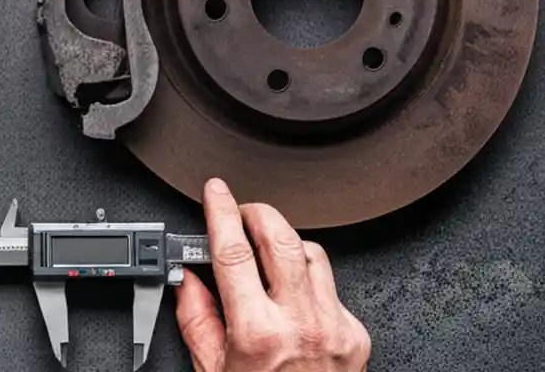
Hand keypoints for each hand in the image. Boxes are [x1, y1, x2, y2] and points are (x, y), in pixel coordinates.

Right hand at [175, 179, 370, 370]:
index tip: (215, 191)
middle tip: (240, 208)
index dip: (221, 211)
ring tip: (263, 251)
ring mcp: (334, 329)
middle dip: (257, 212)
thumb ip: (196, 319)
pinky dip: (308, 278)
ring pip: (312, 254)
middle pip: (281, 238)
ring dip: (284, 242)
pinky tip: (291, 290)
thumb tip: (188, 280)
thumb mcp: (212, 371)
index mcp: (258, 334)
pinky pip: (331, 286)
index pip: (234, 251)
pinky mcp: (355, 336)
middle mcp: (301, 325)